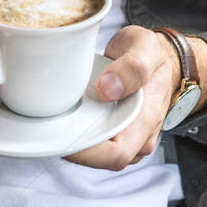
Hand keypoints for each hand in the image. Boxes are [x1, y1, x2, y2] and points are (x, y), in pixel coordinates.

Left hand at [62, 26, 179, 170]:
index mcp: (148, 119)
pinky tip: (67, 117)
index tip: (63, 132)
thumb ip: (132, 66)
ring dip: (76, 140)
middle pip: (102, 159)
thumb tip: (107, 89)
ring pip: (97, 155)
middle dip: (75, 146)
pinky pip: (96, 144)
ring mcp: (128, 138)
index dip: (88, 152)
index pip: (118, 154)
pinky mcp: (116, 134)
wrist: (155, 57)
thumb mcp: (145, 46)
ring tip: (59, 115)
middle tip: (52, 121)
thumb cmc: (150, 53)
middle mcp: (139, 136)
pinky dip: (79, 133)